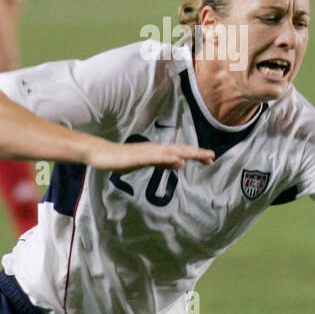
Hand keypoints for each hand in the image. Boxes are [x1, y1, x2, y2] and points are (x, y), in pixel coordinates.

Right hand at [87, 140, 213, 173]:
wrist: (102, 154)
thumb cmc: (122, 159)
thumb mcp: (146, 163)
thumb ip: (162, 163)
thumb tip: (179, 164)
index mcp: (157, 151)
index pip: (179, 152)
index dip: (195, 154)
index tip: (210, 158)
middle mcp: (155, 148)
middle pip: (179, 150)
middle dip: (196, 153)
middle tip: (213, 156)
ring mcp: (147, 152)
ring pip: (170, 152)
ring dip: (186, 153)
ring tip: (201, 156)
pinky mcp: (138, 157)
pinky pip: (155, 158)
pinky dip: (168, 159)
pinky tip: (178, 161)